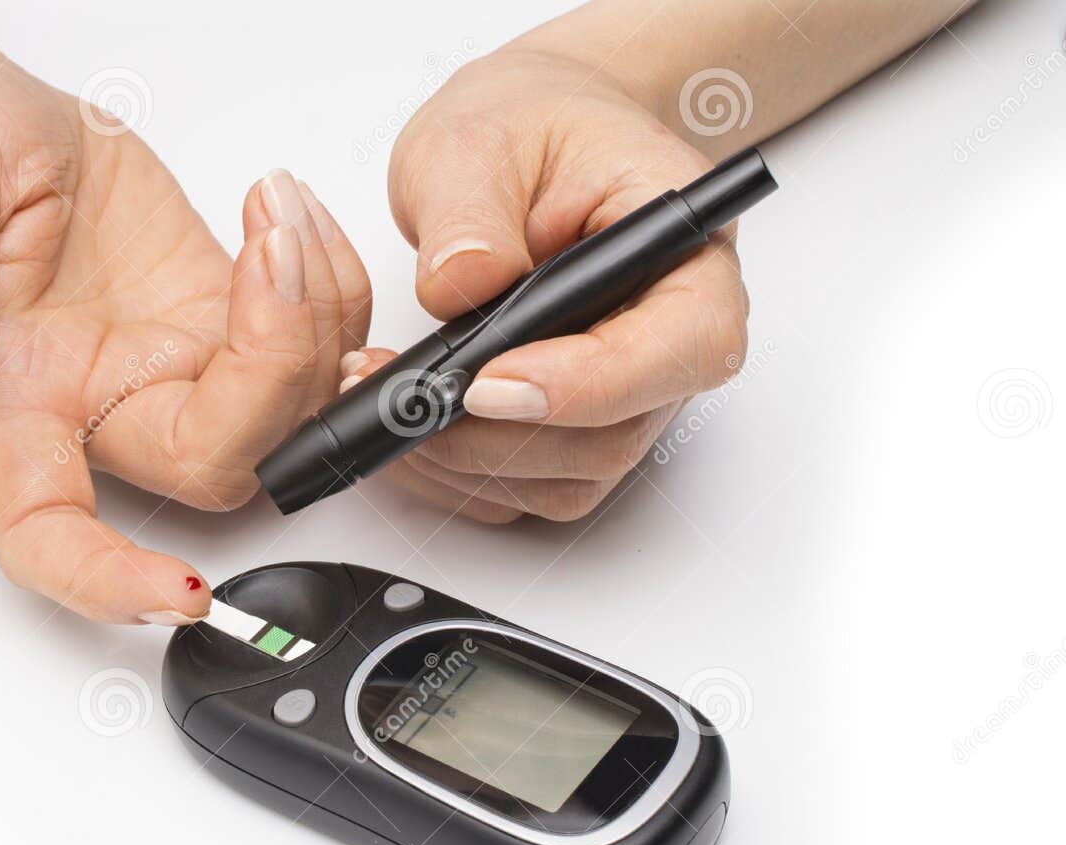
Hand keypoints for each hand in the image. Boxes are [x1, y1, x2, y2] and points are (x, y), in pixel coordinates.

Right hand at [0, 50, 369, 621]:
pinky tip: (294, 219)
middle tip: (271, 250)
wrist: (7, 123)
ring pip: (291, 413)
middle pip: (218, 466)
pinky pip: (316, 349)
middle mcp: (106, 409)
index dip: (110, 583)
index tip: (180, 594)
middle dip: (276, 369)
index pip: (50, 537)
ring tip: (278, 212)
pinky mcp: (227, 329)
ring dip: (320, 316)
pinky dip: (336, 290)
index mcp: (19, 406)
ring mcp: (178, 374)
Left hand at [343, 46, 748, 523]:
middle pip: (613, 434)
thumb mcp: (476, 140)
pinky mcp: (574, 431)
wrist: (518, 146)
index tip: (487, 383)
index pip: (681, 347)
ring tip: (383, 399)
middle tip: (396, 398)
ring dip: (464, 462)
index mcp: (688, 251)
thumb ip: (470, 211)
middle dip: (495, 434)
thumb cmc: (524, 129)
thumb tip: (461, 283)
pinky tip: (403, 421)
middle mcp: (672, 339)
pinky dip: (455, 473)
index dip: (586, 384)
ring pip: (566, 479)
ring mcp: (626, 396)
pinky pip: (525, 488)